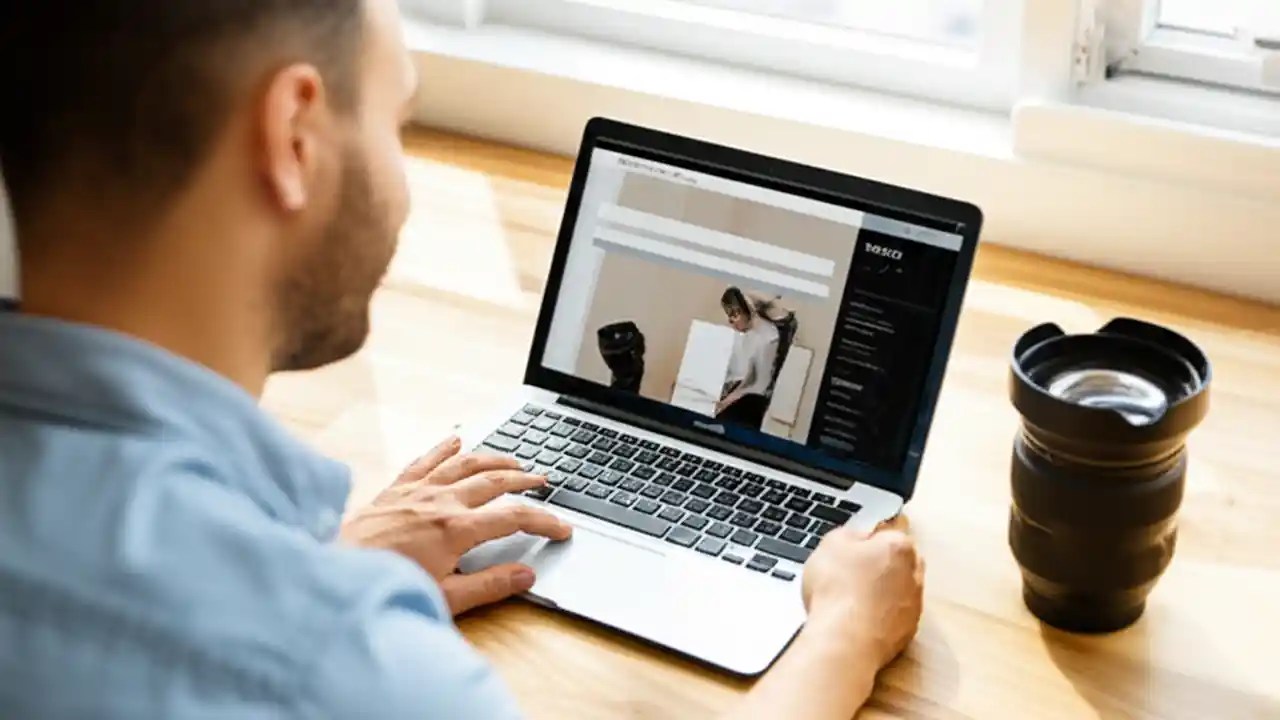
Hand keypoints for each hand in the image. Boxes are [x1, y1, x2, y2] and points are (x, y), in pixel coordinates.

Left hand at [340, 437, 573, 614]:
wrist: (332, 575)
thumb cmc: (384, 588)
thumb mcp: (445, 598)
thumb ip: (489, 586)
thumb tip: (526, 576)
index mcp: (456, 530)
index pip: (514, 518)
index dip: (544, 521)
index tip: (562, 528)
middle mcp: (439, 502)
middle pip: (494, 481)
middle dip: (525, 479)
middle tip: (545, 481)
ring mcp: (415, 492)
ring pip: (465, 463)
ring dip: (494, 458)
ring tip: (513, 460)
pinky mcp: (393, 490)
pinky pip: (425, 460)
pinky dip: (444, 447)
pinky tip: (456, 438)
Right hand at [801, 517, 923, 668]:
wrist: (845, 640)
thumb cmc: (838, 590)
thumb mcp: (830, 544)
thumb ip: (849, 534)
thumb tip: (857, 538)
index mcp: (899, 546)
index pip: (888, 533)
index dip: (866, 540)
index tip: (852, 548)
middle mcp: (914, 574)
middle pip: (897, 563)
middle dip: (878, 566)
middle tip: (850, 573)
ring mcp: (913, 605)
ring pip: (896, 591)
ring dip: (879, 593)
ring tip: (850, 601)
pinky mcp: (907, 633)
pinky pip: (892, 617)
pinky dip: (877, 617)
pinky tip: (856, 621)